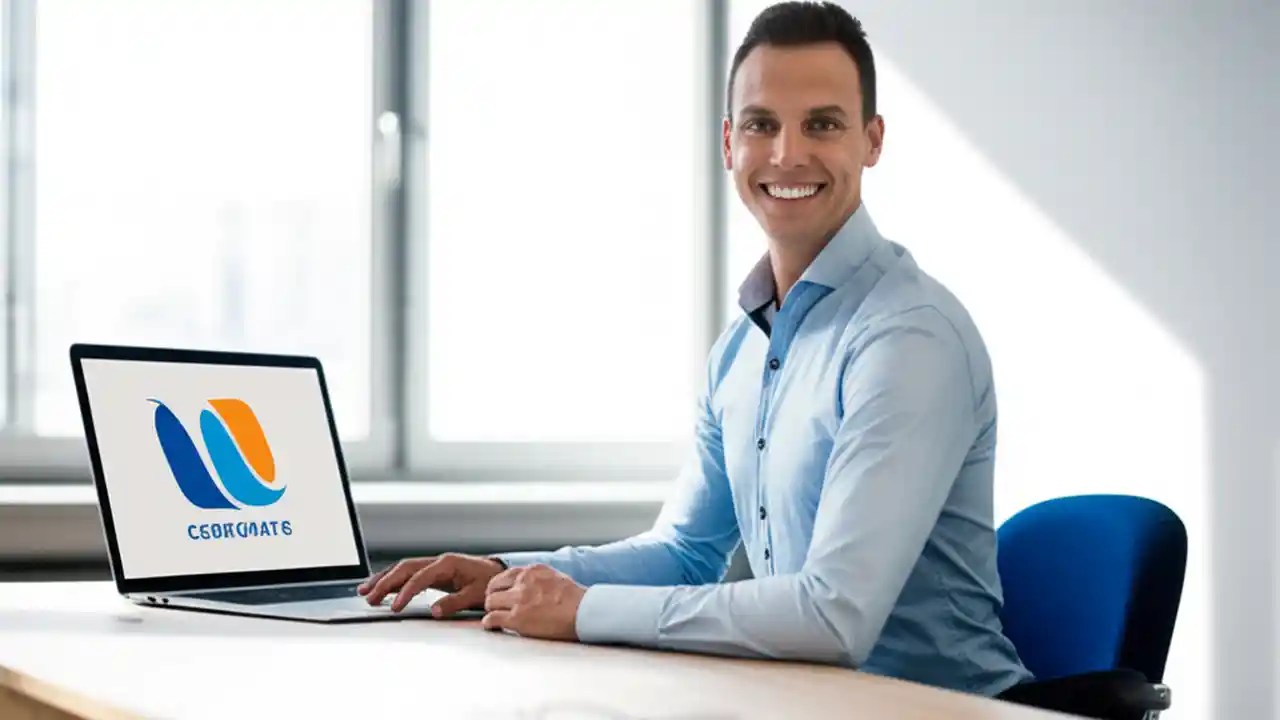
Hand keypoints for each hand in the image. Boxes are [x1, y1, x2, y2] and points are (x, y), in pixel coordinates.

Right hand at [358, 553, 504, 615]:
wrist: (498, 574)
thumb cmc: (489, 582)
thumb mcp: (476, 595)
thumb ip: (455, 603)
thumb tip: (434, 611)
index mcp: (448, 564)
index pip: (420, 577)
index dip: (406, 591)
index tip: (395, 606)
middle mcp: (438, 561)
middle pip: (405, 568)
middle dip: (385, 582)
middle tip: (369, 598)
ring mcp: (434, 565)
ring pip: (403, 569)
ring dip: (383, 579)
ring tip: (364, 592)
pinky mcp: (432, 572)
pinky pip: (408, 574)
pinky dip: (392, 580)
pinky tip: (379, 589)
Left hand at [482, 564, 585, 640]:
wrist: (584, 612)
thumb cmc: (576, 600)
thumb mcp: (556, 578)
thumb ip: (538, 580)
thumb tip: (530, 587)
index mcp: (533, 570)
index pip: (506, 575)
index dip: (501, 586)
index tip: (500, 593)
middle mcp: (524, 581)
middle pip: (494, 587)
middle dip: (494, 597)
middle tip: (495, 606)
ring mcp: (519, 599)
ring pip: (490, 602)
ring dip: (492, 610)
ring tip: (495, 617)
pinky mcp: (517, 617)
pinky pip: (492, 619)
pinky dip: (490, 624)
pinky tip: (492, 626)